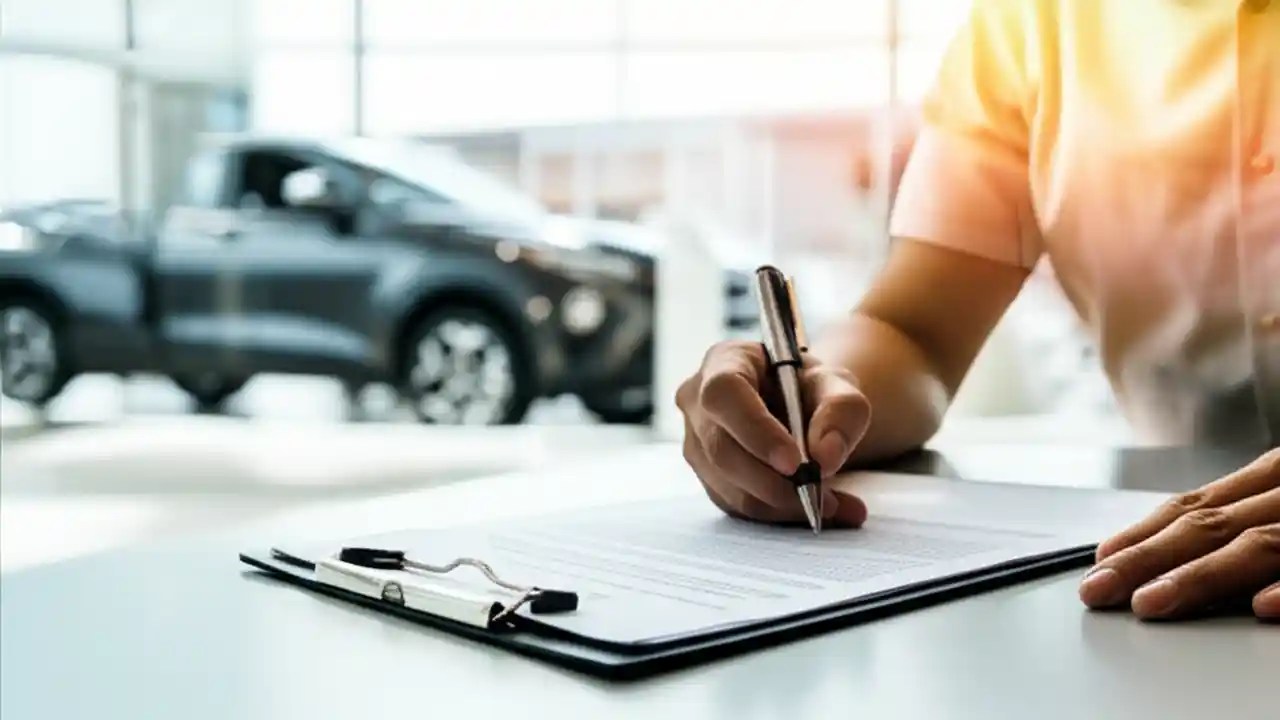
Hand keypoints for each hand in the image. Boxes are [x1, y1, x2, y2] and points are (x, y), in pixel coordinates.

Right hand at [676, 341, 871, 525]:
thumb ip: (841, 410)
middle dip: (772, 482)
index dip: (754, 430)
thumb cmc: (809, 387)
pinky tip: (816, 509)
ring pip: (729, 487)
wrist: (798, 405)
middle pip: (721, 450)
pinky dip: (779, 514)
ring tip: (833, 503)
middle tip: (821, 495)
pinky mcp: (707, 477)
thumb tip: (826, 457)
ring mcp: (696, 443)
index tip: (793, 463)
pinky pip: (738, 506)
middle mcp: (697, 401)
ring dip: (782, 504)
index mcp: (724, 361)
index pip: (724, 394)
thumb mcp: (837, 384)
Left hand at [1079, 449, 1279, 620]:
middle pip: (1210, 526)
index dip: (1143, 535)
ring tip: (1151, 601)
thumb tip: (1171, 548)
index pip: (1196, 507)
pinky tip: (1259, 606)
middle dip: (1147, 559)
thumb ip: (1245, 514)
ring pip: (1258, 543)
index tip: (1099, 563)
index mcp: (1274, 477)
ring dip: (1198, 575)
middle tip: (1099, 591)